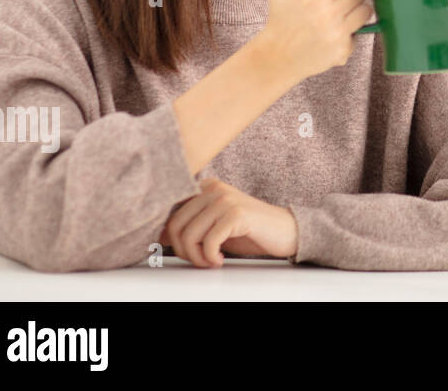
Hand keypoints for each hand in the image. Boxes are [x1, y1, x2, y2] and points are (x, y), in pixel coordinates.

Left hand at [160, 178, 298, 266]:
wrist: (286, 230)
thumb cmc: (250, 230)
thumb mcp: (216, 224)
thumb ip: (193, 223)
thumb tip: (161, 236)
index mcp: (206, 186)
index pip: (171, 212)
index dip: (169, 236)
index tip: (178, 250)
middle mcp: (213, 188)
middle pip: (176, 225)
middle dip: (183, 251)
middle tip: (199, 261)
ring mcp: (225, 199)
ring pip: (189, 234)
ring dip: (196, 257)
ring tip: (210, 261)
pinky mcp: (236, 214)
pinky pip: (208, 242)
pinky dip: (210, 257)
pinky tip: (220, 260)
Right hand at [255, 0, 374, 80]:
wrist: (275, 57)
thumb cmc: (280, 16)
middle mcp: (329, 15)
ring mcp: (338, 35)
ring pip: (365, 11)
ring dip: (353, 10)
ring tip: (332, 14)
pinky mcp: (344, 51)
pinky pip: (359, 32)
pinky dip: (349, 30)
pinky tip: (330, 32)